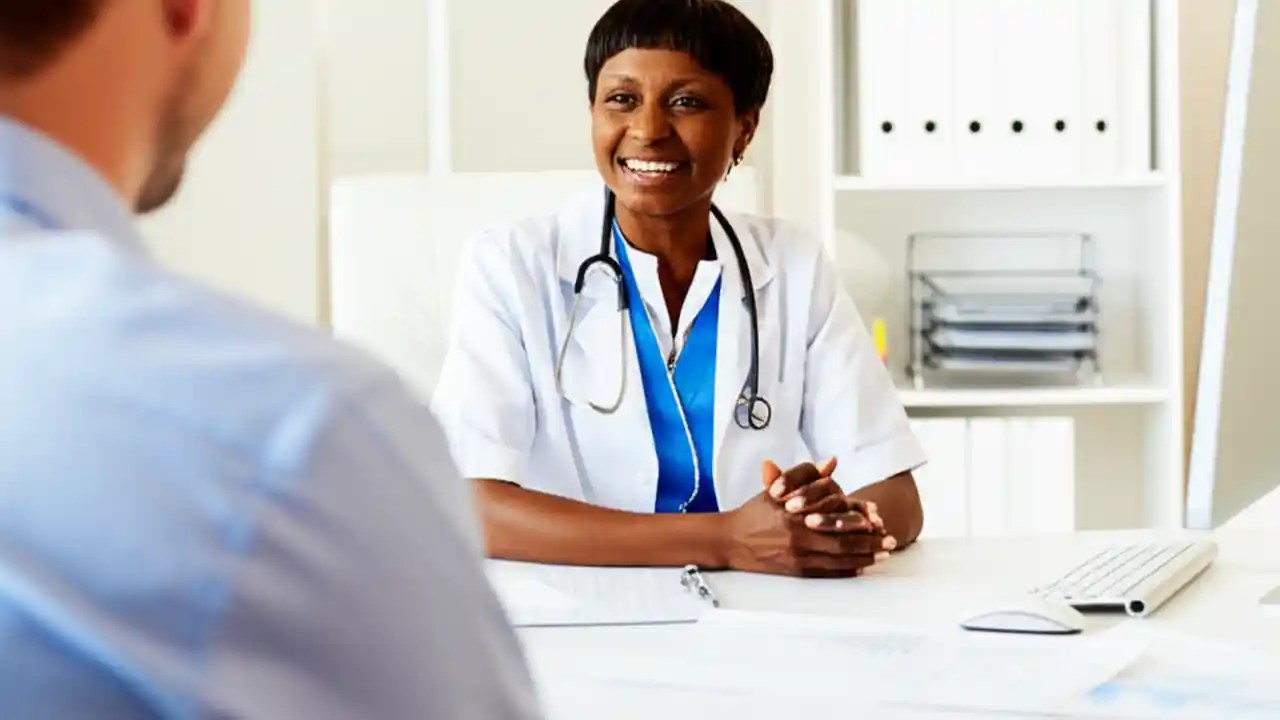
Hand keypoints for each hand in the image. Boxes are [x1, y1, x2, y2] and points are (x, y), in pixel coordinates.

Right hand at [718, 462, 889, 577]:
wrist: (731, 540)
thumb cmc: (755, 512)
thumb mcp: (778, 490)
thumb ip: (807, 477)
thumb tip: (831, 462)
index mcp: (797, 518)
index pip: (838, 522)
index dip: (862, 523)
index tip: (880, 521)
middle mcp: (800, 539)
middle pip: (844, 544)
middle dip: (871, 544)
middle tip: (891, 542)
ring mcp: (798, 558)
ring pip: (840, 561)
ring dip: (864, 559)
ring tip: (883, 555)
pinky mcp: (795, 571)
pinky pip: (828, 573)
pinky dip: (847, 571)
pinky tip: (861, 567)